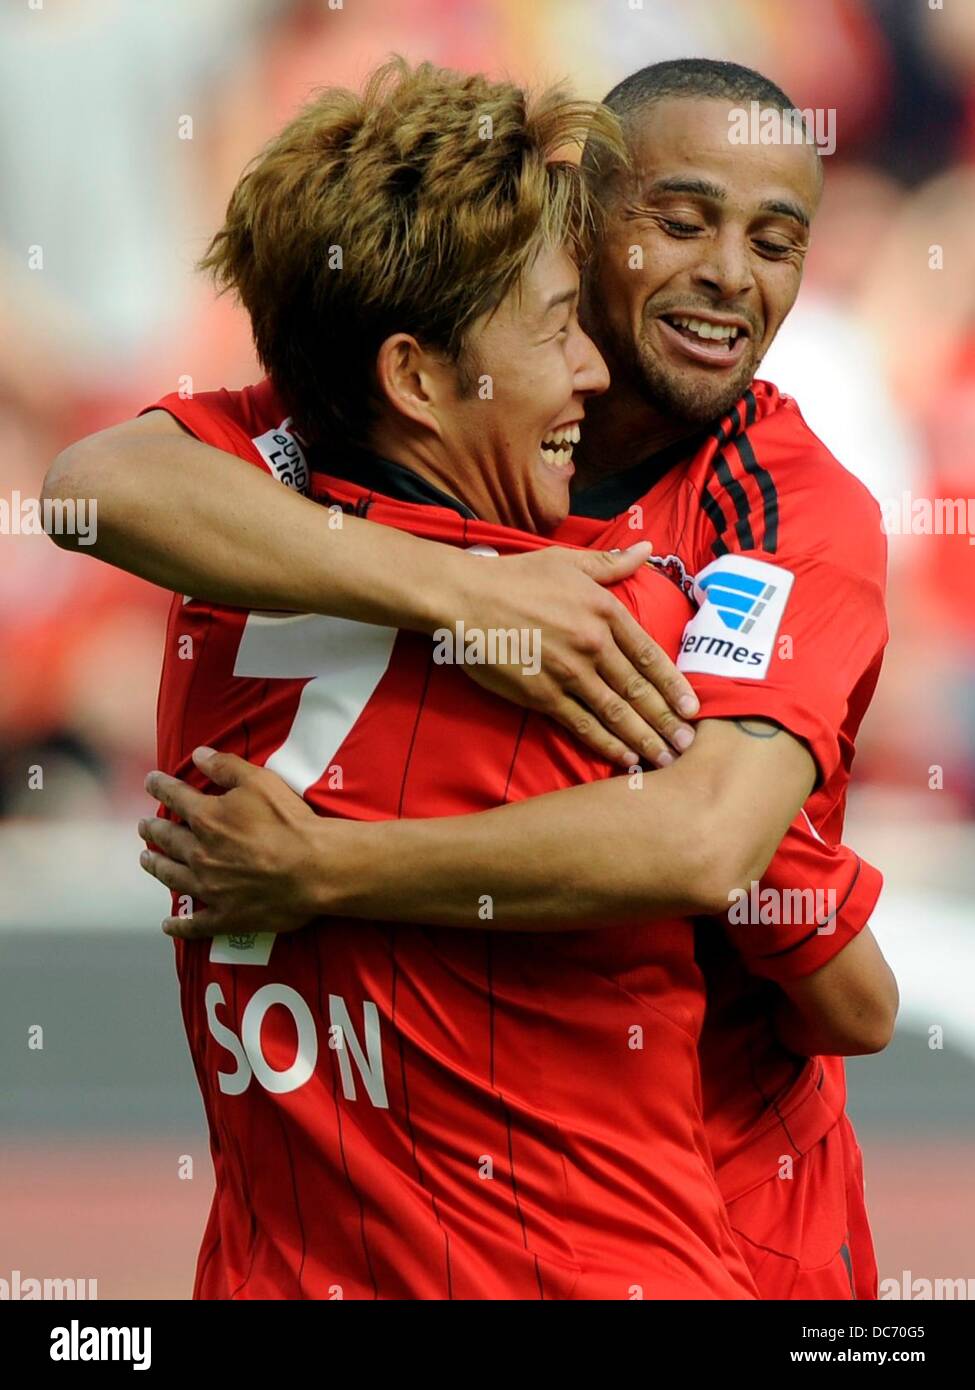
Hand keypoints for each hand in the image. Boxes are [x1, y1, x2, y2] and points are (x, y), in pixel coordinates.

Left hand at [139, 747, 330, 938]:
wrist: (314, 868)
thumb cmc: (290, 821)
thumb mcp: (260, 781)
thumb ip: (226, 767)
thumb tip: (198, 755)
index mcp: (207, 818)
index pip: (175, 797)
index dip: (160, 787)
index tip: (150, 781)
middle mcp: (200, 854)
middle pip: (167, 839)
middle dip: (153, 830)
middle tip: (143, 826)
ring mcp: (210, 888)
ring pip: (172, 877)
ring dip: (156, 867)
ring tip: (145, 861)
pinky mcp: (225, 916)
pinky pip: (194, 924)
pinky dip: (178, 925)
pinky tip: (168, 924)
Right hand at [451, 542, 697, 767]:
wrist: (464, 600)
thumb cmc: (514, 578)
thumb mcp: (567, 562)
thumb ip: (611, 563)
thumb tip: (648, 548)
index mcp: (604, 611)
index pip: (650, 656)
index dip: (674, 685)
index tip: (693, 708)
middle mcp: (593, 645)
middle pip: (639, 690)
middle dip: (667, 720)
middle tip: (688, 744)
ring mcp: (569, 673)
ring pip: (616, 712)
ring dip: (644, 738)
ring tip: (665, 758)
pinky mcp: (542, 696)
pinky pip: (582, 725)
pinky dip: (606, 744)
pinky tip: (624, 758)